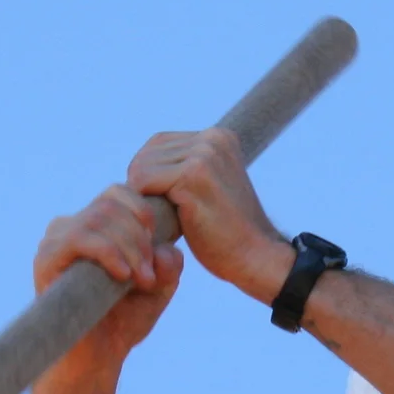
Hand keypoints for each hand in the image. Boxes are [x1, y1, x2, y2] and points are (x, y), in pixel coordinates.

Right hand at [33, 184, 183, 382]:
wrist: (94, 360)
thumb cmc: (123, 322)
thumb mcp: (158, 287)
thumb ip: (168, 264)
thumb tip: (164, 250)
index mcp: (94, 227)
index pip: (118, 193)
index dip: (144, 211)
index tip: (158, 245)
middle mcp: (71, 227)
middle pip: (111, 202)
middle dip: (141, 236)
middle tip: (150, 275)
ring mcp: (55, 241)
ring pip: (99, 217)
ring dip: (130, 247)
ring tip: (141, 280)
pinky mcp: (45, 259)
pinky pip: (79, 237)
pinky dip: (108, 252)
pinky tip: (122, 275)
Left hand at [127, 129, 293, 300]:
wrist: (256, 256)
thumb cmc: (225, 232)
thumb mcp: (209, 186)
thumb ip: (184, 167)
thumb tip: (137, 164)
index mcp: (218, 136)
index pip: (158, 143)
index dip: (151, 176)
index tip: (169, 203)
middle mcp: (212, 138)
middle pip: (146, 154)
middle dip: (146, 188)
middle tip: (170, 215)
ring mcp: (204, 154)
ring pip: (141, 168)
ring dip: (147, 199)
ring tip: (173, 219)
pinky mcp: (194, 174)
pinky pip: (142, 182)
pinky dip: (147, 207)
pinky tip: (170, 223)